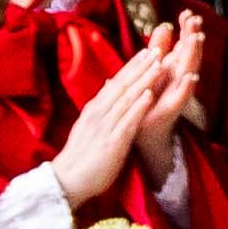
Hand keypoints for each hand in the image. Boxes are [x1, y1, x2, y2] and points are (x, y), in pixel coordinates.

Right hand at [51, 20, 204, 210]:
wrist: (67, 180)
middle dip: (142, 66)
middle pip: (123, 84)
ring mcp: (105, 126)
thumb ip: (101, 107)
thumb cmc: (81, 156)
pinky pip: (127, 121)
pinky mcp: (112, 143)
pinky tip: (150, 95)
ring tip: (160, 64)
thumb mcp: (89, 125)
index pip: (116, 82)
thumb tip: (108, 87)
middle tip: (159, 48)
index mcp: (95, 108)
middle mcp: (99, 113)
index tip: (148, 50)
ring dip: (144, 80)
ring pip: (127, 98)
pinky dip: (138, 107)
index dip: (133, 66)